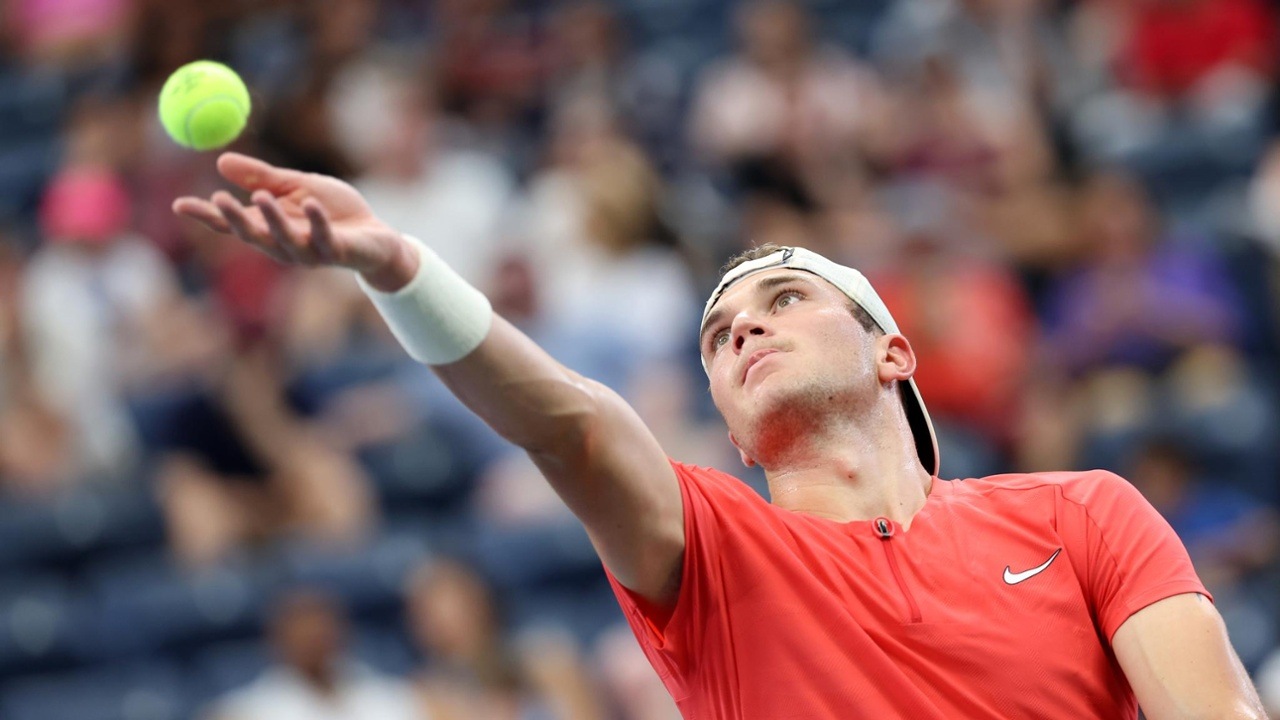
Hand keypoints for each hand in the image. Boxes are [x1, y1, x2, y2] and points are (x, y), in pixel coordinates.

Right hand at [172, 153, 416, 290]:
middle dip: (233, 219)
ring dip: (272, 220)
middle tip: (217, 199)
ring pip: (284, 240)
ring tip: (261, 197)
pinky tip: (312, 204)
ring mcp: (309, 252)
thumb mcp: (295, 187)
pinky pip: (323, 240)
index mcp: (269, 228)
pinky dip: (317, 222)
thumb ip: (262, 178)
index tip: (180, 204)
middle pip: (252, 235)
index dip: (206, 215)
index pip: (231, 223)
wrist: (377, 237)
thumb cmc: (334, 212)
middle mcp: (283, 245)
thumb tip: (221, 160)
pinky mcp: (336, 253)